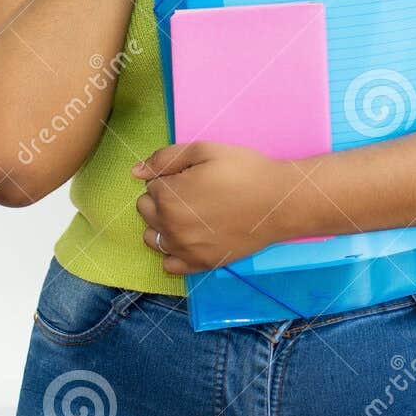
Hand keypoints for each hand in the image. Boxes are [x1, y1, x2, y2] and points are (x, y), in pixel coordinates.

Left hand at [131, 140, 302, 274]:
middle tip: (193, 192)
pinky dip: (174, 252)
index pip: (150, 185)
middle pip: (146, 211)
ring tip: (192, 215)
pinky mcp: (200, 264)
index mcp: (168, 196)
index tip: (193, 176)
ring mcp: (184, 250)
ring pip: (152, 238)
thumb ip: (166, 158)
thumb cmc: (245, 171)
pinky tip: (192, 238)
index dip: (171, 177)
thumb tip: (136, 172)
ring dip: (164, 225)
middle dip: (163, 199)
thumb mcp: (206, 150)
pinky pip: (169, 265)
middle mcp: (170, 227)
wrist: (280, 202)